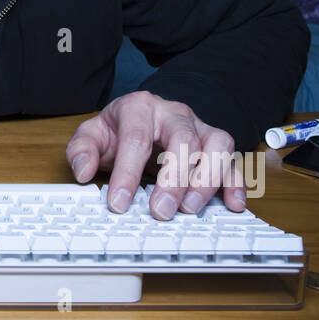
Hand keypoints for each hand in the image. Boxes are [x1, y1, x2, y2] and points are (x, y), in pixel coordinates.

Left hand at [65, 90, 245, 218]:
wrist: (143, 116)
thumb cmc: (119, 129)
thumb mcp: (92, 134)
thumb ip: (82, 150)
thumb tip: (83, 171)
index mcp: (139, 108)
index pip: (136, 139)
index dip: (127, 173)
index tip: (118, 203)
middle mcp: (175, 114)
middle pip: (183, 139)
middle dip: (174, 178)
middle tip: (161, 211)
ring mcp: (200, 127)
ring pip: (218, 144)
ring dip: (208, 179)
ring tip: (190, 209)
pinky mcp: (216, 145)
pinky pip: (235, 160)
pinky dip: (236, 183)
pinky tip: (232, 205)